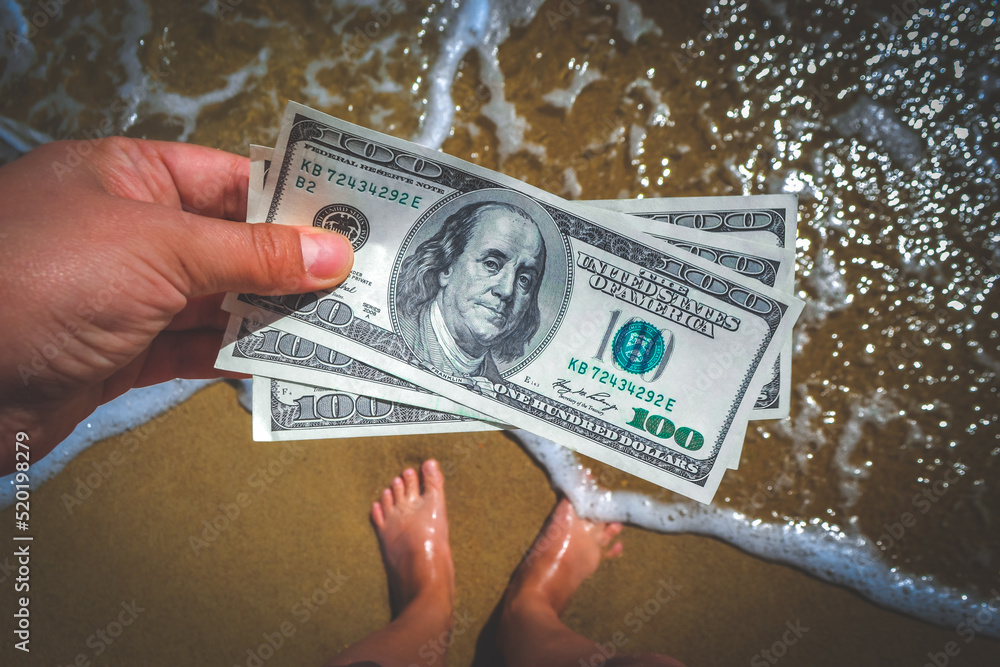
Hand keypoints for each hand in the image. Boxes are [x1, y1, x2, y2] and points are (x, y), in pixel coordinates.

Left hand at [0, 137, 353, 472]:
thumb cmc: (39, 281)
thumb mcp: (159, 249)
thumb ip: (251, 254)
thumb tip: (333, 253)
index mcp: (132, 176)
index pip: (232, 179)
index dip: (295, 199)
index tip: (356, 221)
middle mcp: (133, 231)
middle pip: (234, 245)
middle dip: (296, 266)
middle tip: (365, 284)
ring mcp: (129, 295)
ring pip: (221, 302)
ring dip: (276, 318)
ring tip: (344, 328)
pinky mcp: (124, 353)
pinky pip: (197, 350)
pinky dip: (240, 358)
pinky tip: (288, 364)